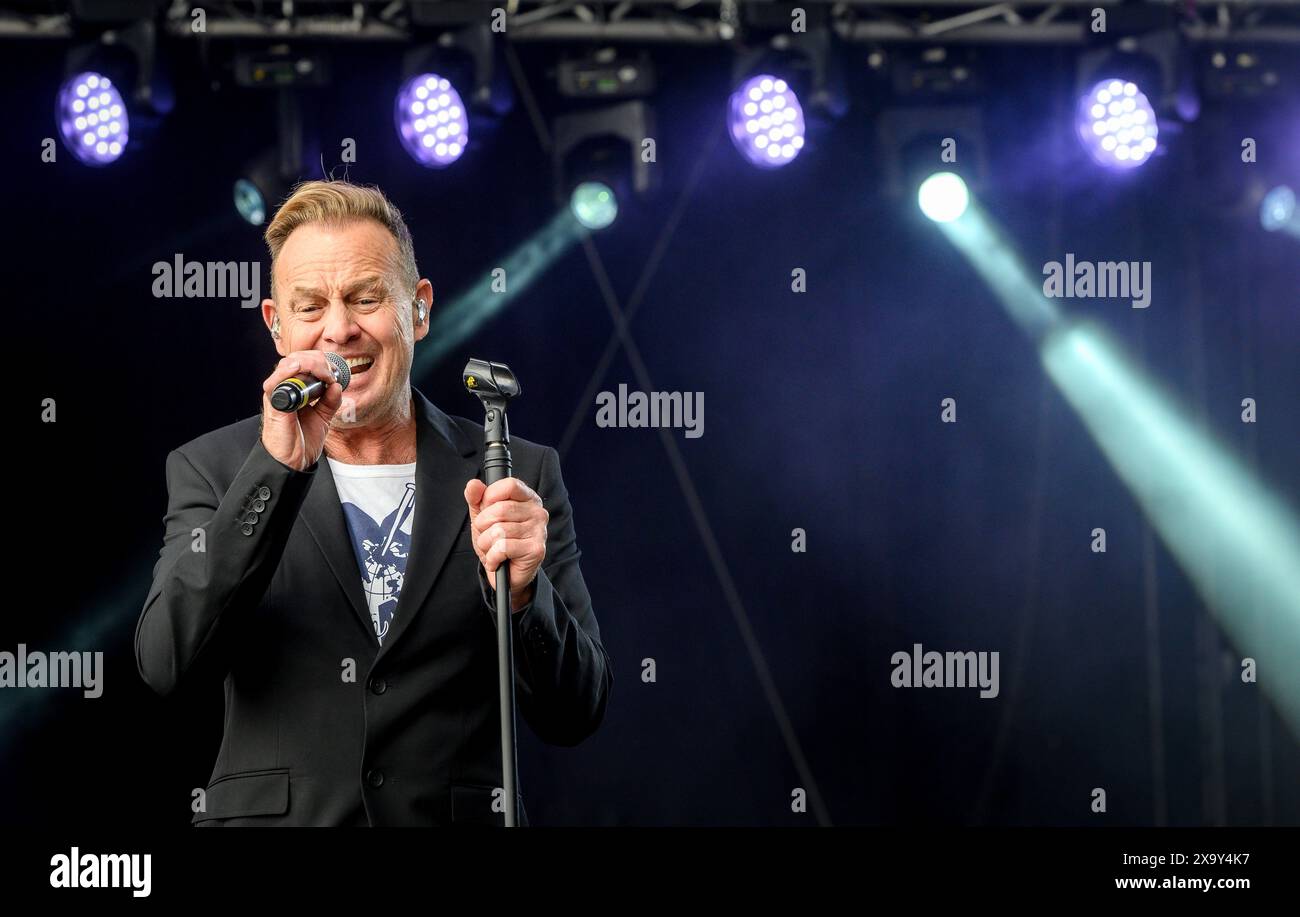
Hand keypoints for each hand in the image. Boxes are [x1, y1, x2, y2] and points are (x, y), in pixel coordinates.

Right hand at [260, 351, 344, 470]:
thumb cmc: (302, 439)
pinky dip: (285, 372)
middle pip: (297, 359)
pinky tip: (296, 368)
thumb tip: (337, 385)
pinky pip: (274, 383)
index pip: (305, 363)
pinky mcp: (274, 405)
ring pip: (287, 366)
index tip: (335, 373)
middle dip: (317, 361)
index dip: (321, 362)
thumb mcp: (323, 417)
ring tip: (323, 374)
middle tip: (330, 374)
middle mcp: (285, 389)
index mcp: (296, 390)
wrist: (294, 462)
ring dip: (308, 364)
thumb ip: (330, 401)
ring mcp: (278, 395)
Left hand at [464, 477, 547, 612]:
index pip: (509, 485)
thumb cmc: (496, 543)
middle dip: (483, 525)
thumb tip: (473, 484)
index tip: (485, 509)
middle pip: (500, 509)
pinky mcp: (536, 550)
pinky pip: (502, 548)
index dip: (490, 496)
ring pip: (499, 530)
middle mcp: (538, 512)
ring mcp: (539, 531)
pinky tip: (497, 560)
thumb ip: (477, 499)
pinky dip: (492, 557)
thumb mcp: (483, 518)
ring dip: (486, 544)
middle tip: (487, 536)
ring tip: (492, 549)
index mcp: (527, 499)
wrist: (505, 575)